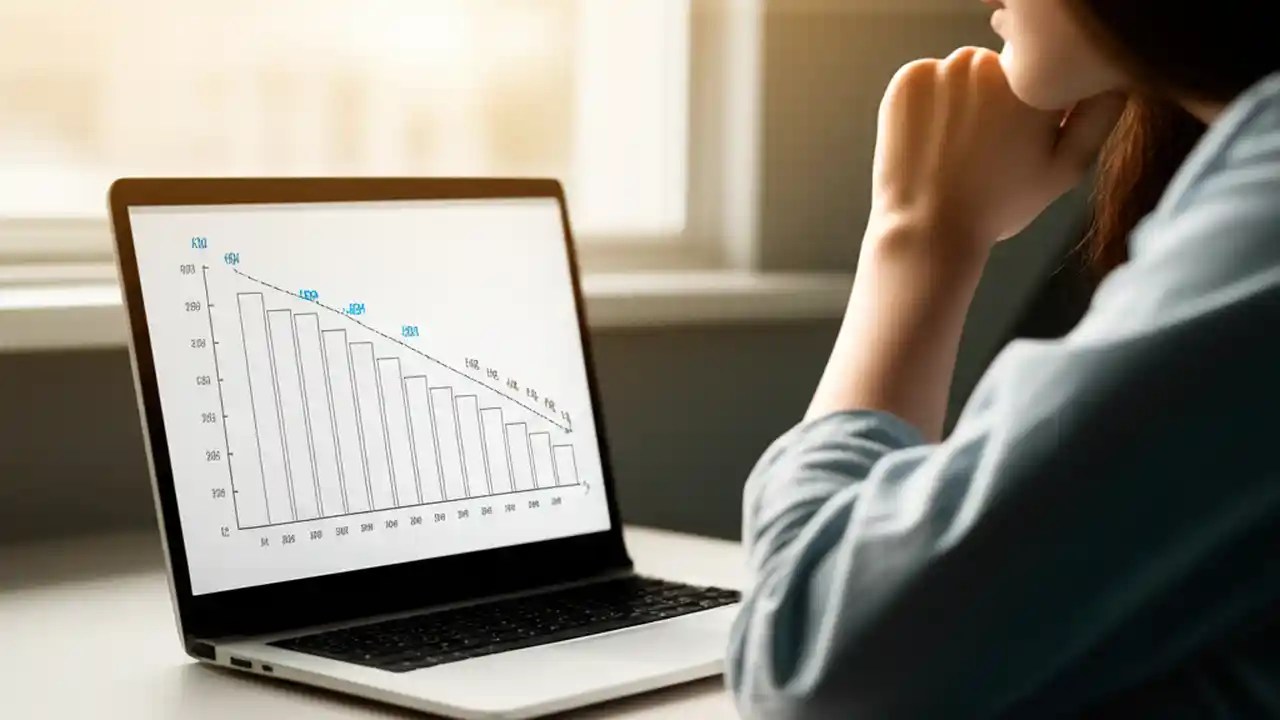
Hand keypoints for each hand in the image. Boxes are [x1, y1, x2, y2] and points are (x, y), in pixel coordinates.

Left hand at [869, 47, 1124, 254]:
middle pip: (1000, 68)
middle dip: (996, 98)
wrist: (929, 229)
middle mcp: (988, 64)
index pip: (1042, 72)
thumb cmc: (1000, 205)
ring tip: (957, 148)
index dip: (1034, 105)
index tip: (1019, 139)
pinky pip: (926, 79)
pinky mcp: (908, 80)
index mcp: (1033, 82)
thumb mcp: (1066, 168)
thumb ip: (1100, 115)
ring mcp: (943, 69)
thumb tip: (1116, 75)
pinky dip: (928, 103)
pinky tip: (931, 141)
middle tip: (986, 149)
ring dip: (962, 99)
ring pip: (962, 73)